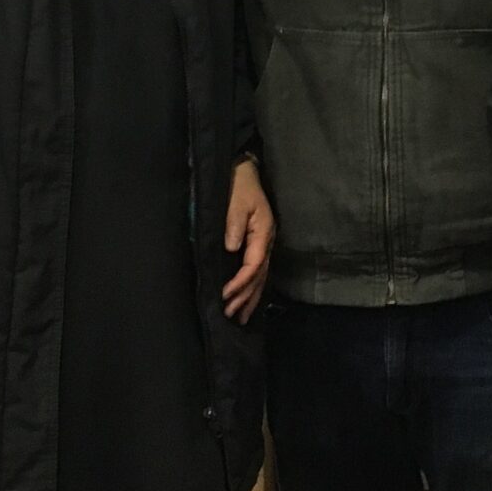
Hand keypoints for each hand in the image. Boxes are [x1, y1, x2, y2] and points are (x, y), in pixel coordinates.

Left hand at [223, 157, 274, 322]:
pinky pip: (258, 271)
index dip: (240, 282)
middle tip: (231, 315)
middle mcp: (266, 241)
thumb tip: (232, 248)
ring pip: (260, 277)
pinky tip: (248, 300)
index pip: (253, 264)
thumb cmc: (238, 187)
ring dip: (251, 298)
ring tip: (241, 318)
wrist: (243, 172)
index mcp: (262, 233)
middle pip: (259, 276)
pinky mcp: (258, 244)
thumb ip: (234, 225)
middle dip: (245, 297)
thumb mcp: (236, 202)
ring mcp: (264, 244)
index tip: (225, 295)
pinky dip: (253, 288)